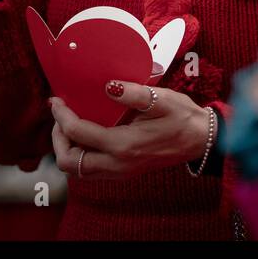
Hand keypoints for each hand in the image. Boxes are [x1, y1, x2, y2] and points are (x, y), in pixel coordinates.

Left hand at [50, 84, 211, 180]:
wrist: (201, 140)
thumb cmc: (184, 117)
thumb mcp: (162, 100)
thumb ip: (134, 93)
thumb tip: (108, 86)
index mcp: (124, 145)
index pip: (78, 133)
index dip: (61, 116)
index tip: (56, 100)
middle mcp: (117, 164)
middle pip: (69, 162)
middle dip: (58, 139)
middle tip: (61, 117)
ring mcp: (120, 172)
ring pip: (77, 170)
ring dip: (68, 149)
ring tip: (71, 127)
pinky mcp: (124, 173)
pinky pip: (91, 171)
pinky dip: (81, 155)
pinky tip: (89, 137)